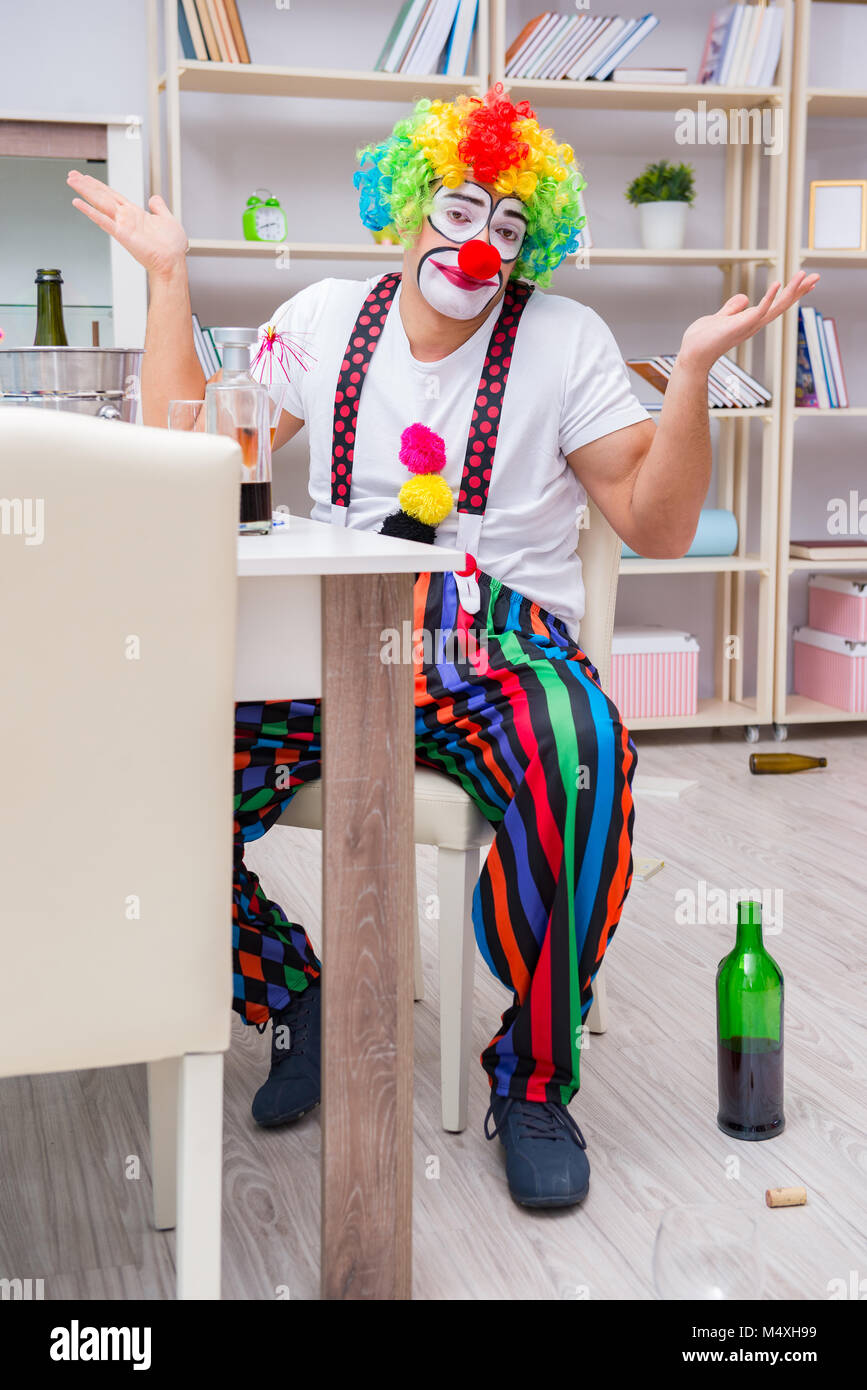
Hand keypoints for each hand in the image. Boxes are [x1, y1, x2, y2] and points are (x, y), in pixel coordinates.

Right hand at [67, 170, 188, 278]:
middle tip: (72, 175)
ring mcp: (122, 226)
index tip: (87, 177)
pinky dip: (90, 212)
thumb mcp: (167, 219)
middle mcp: (126, 219)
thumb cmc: (171, 247)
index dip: (100, 186)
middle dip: (87, 185)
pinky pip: (104, 221)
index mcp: (135, 214)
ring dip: (85, 191)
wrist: (173, 262)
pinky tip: (78, 203)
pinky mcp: (122, 235)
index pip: (113, 195)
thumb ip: (159, 208)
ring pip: (100, 204)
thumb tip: (154, 198)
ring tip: (72, 181)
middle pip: (102, 197)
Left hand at [677, 271, 819, 373]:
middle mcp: (755, 324)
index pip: (777, 304)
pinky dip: (770, 297)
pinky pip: (760, 310)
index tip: (806, 282)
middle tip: (817, 276)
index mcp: (751, 320)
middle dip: (800, 290)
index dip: (792, 293)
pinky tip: (778, 283)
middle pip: (783, 305)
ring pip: (777, 307)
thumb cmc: (703, 339)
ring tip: (805, 275)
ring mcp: (749, 325)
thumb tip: (744, 298)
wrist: (692, 355)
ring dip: (792, 291)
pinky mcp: (741, 325)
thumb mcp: (720, 318)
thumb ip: (732, 309)